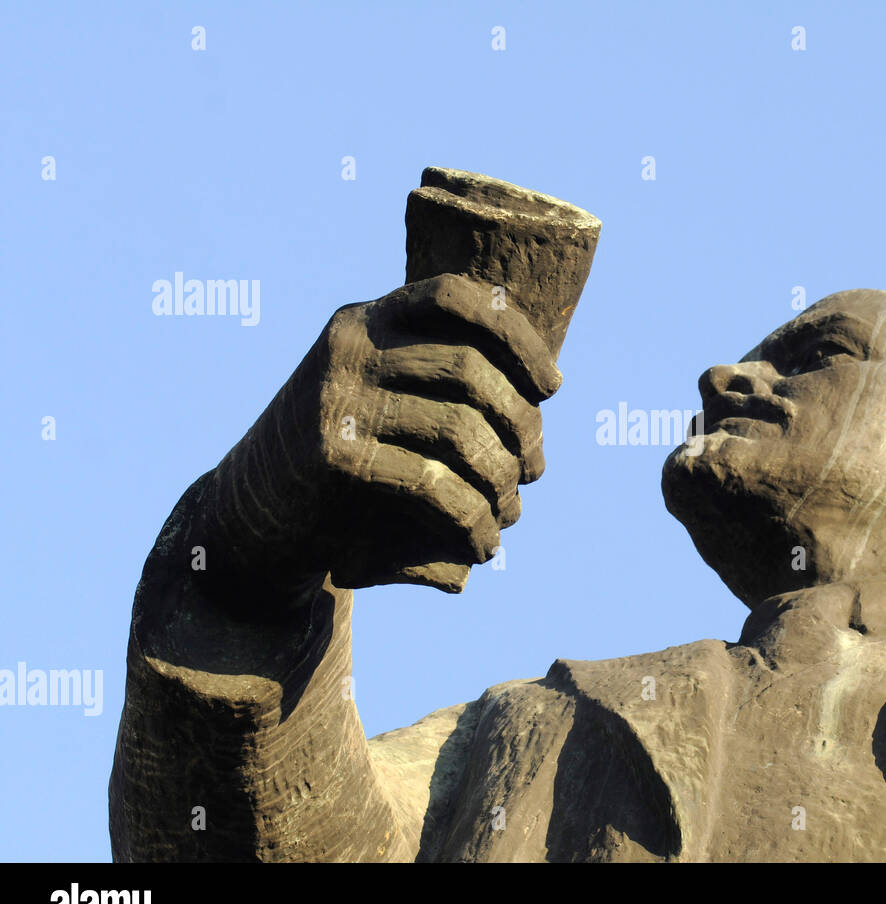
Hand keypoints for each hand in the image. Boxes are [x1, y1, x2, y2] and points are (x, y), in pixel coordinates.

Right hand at [197, 274, 560, 596]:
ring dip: (500, 480)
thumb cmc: (341, 461)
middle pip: (471, 369)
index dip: (517, 336)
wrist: (250, 519)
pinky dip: (470, 519)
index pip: (457, 296)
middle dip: (520, 424)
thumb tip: (546, 389)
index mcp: (367, 319)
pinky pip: (430, 482)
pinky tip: (481, 544)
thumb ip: (439, 379)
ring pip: (459, 429)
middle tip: (533, 470)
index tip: (552, 388)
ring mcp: (336, 397)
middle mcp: (350, 347)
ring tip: (508, 514)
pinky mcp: (331, 457)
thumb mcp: (382, 400)